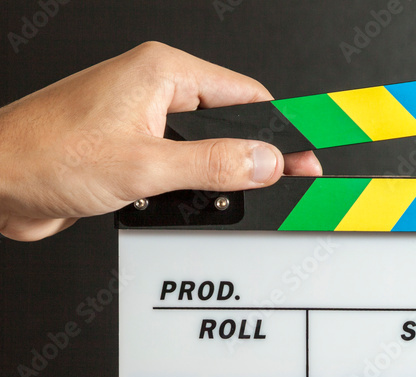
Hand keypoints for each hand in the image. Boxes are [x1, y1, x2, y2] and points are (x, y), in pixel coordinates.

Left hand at [0, 41, 321, 240]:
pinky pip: (181, 169)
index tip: (311, 153)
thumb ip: (216, 164)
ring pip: (207, 151)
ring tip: (215, 200)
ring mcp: (141, 122)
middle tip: (277, 187)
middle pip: (231, 125)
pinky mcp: (130, 152)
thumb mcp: (147, 165)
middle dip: (251, 160)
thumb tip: (268, 162)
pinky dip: (190, 191)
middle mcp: (153, 91)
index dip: (285, 129)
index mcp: (162, 72)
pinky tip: (184, 205)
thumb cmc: (46, 156)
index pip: (248, 97)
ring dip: (216, 180)